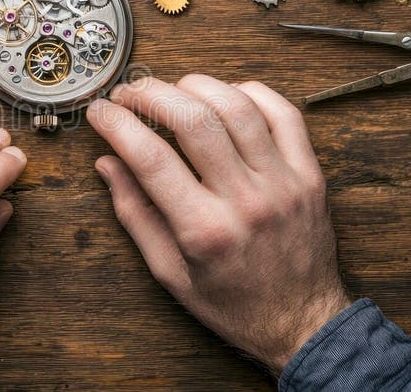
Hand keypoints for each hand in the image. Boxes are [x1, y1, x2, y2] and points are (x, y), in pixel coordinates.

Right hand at [88, 76, 350, 372]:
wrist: (302, 323)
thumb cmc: (233, 303)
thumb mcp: (169, 272)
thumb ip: (135, 214)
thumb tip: (107, 163)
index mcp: (204, 231)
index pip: (151, 157)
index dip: (117, 125)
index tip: (100, 112)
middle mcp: (246, 200)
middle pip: (194, 120)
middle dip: (151, 94)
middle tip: (130, 93)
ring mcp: (283, 183)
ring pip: (238, 106)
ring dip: (196, 86)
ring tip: (173, 91)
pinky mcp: (309, 174)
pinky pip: (284, 113)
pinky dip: (249, 93)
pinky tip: (224, 97)